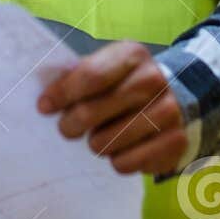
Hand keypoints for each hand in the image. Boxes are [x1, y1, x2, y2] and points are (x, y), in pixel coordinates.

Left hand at [37, 42, 187, 174]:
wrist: (176, 100)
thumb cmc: (126, 85)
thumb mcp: (107, 68)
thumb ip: (79, 77)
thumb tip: (47, 98)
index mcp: (132, 55)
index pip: (90, 75)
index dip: (62, 93)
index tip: (43, 106)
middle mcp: (154, 79)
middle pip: (91, 112)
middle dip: (70, 124)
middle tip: (68, 128)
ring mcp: (168, 111)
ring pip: (105, 142)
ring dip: (96, 143)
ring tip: (102, 136)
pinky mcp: (175, 142)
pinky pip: (125, 163)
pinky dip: (117, 160)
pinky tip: (122, 148)